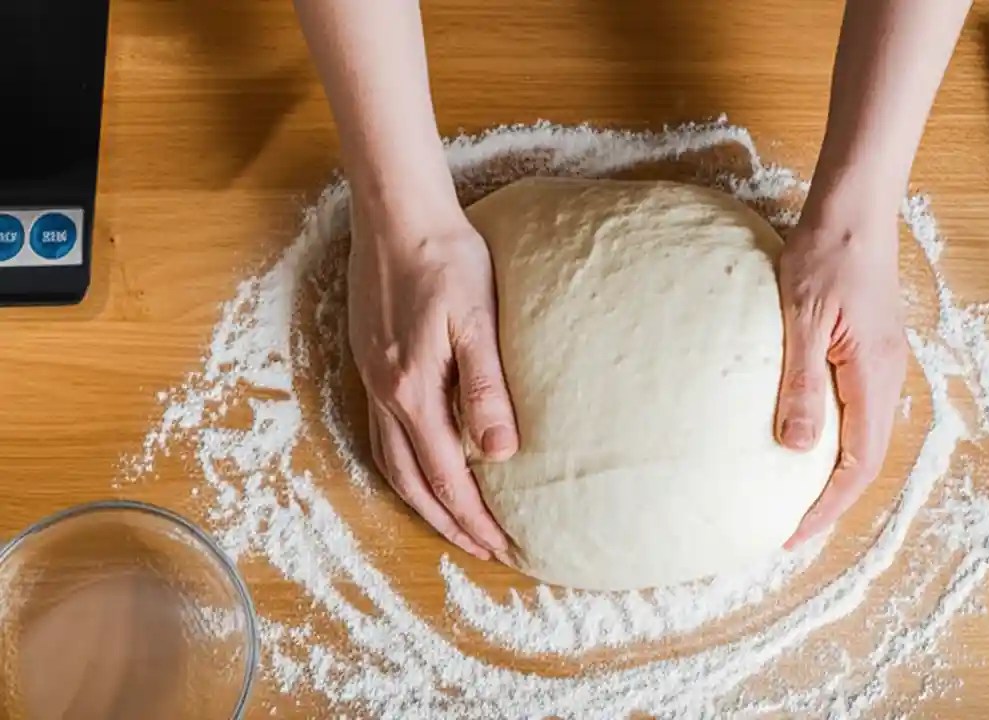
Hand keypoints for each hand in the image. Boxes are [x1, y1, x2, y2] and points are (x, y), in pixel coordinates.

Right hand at [349, 197, 517, 560]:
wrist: (398, 213)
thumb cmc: (448, 259)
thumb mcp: (477, 319)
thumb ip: (486, 386)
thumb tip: (500, 452)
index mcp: (414, 389)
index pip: (446, 476)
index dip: (474, 518)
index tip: (502, 547)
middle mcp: (386, 393)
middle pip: (412, 481)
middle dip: (447, 522)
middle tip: (482, 550)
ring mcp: (372, 378)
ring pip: (390, 461)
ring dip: (421, 499)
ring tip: (452, 521)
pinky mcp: (370, 361)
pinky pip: (381, 432)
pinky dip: (402, 464)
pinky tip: (421, 462)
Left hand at [775, 215, 907, 547]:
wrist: (853, 211)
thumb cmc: (826, 256)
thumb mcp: (804, 320)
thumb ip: (802, 384)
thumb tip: (795, 449)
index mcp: (874, 376)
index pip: (858, 465)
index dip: (827, 506)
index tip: (792, 534)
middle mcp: (888, 378)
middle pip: (867, 460)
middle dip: (831, 500)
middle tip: (790, 527)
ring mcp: (882, 365)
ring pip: (864, 437)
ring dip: (834, 472)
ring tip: (796, 495)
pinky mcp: (870, 352)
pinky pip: (858, 412)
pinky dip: (836, 440)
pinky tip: (807, 441)